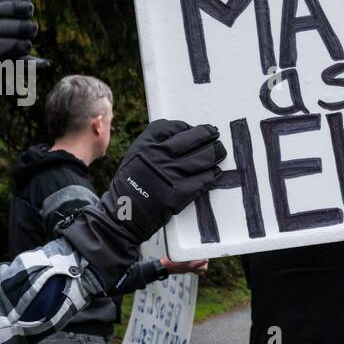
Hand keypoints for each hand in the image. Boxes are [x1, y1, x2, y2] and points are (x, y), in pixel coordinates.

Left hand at [0, 0, 39, 62]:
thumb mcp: (7, 64)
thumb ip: (26, 65)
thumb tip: (47, 65)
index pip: (4, 46)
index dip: (19, 45)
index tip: (27, 45)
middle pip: (2, 27)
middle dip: (21, 27)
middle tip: (33, 28)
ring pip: (1, 8)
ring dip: (18, 7)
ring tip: (30, 9)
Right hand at [59, 120, 226, 287]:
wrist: (123, 216)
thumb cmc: (129, 187)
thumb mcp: (134, 158)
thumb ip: (153, 147)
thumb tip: (180, 137)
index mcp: (145, 145)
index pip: (172, 127)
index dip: (186, 127)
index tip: (193, 129)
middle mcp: (158, 156)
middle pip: (192, 138)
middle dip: (207, 134)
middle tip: (215, 134)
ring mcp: (170, 174)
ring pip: (202, 158)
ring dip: (215, 153)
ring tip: (220, 151)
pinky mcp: (179, 193)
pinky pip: (202, 180)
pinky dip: (211, 174)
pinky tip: (214, 172)